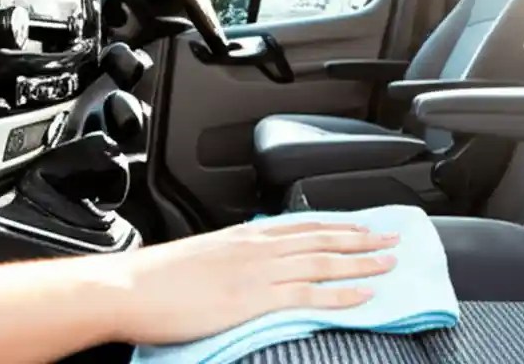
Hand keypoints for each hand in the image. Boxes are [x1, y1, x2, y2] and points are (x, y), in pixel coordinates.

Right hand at [107, 220, 398, 344]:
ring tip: (390, 262)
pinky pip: (309, 295)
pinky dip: (341, 294)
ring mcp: (261, 272)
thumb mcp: (205, 255)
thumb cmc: (158, 277)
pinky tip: (364, 295)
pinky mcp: (256, 299)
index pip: (306, 225)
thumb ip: (234, 255)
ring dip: (363, 262)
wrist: (129, 287)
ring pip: (325, 262)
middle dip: (363, 239)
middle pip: (324, 239)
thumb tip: (253, 260)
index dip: (341, 226)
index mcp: (247, 236)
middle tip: (394, 239)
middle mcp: (260, 248)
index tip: (365, 226)